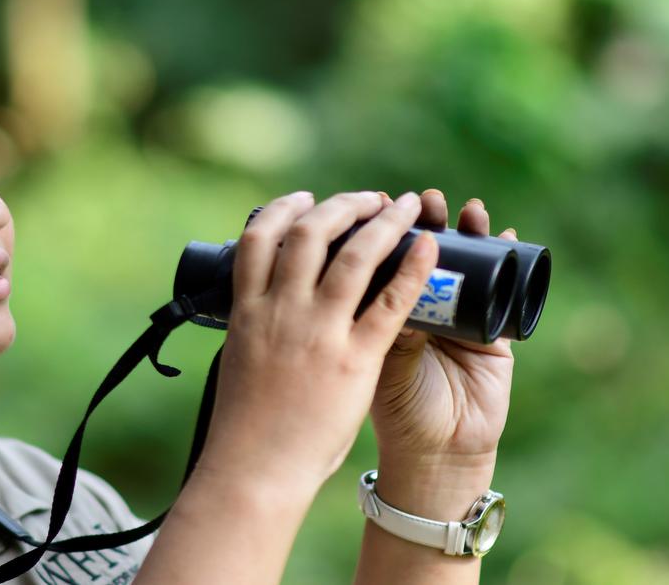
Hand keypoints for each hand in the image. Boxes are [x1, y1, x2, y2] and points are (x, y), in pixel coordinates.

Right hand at [193, 190, 439, 503]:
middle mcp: (280, 312)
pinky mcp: (355, 360)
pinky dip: (414, 268)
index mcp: (246, 311)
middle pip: (309, 234)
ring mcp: (318, 333)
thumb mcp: (238, 361)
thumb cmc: (244, 426)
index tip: (302, 200)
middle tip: (365, 199)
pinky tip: (430, 246)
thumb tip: (262, 311)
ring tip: (404, 205)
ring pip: (354, 256)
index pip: (258, 239)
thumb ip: (255, 329)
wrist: (256, 469)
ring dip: (383, 221)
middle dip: (340, 205)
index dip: (282, 210)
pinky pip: (392, 303)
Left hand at [369, 190, 516, 516]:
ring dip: (466, 232)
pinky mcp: (493, 329)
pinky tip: (509, 236)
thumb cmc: (397, 412)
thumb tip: (383, 280)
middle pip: (421, 250)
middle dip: (424, 221)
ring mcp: (457, 314)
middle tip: (425, 201)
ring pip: (463, 262)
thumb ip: (383, 327)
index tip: (376, 201)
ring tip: (467, 212)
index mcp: (380, 311)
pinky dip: (508, 261)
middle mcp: (418, 305)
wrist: (436, 455)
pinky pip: (503, 287)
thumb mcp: (380, 364)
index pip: (379, 257)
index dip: (380, 229)